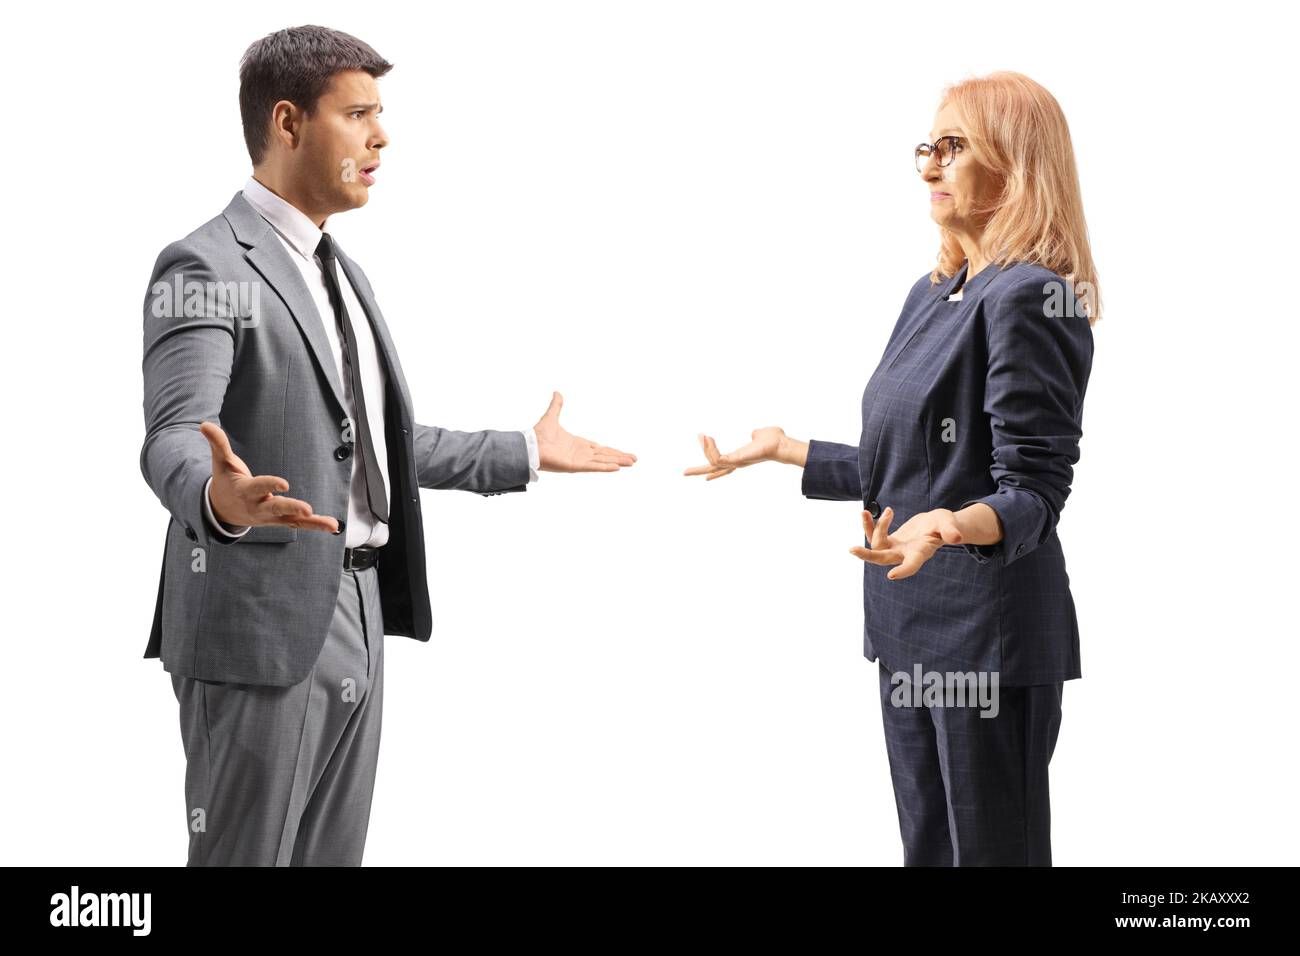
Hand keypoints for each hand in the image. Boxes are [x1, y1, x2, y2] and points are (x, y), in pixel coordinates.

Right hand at [201, 421, 339, 532]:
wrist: (223, 510)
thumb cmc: (226, 481)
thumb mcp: (221, 462)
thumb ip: (217, 444)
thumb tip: (204, 424)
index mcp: (246, 491)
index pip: (259, 487)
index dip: (271, 484)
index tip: (284, 484)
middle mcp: (259, 506)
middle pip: (276, 508)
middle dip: (291, 508)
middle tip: (307, 509)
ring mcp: (271, 516)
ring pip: (292, 520)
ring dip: (312, 522)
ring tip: (331, 524)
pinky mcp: (280, 520)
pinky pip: (299, 524)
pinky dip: (316, 525)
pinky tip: (333, 526)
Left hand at [533, 391, 636, 472]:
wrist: (530, 446)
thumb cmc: (538, 436)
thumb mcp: (551, 417)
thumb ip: (556, 406)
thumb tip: (556, 392)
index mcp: (578, 444)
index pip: (599, 449)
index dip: (612, 451)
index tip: (623, 453)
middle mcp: (581, 453)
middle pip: (605, 455)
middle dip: (620, 456)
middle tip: (634, 459)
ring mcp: (579, 460)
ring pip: (603, 461)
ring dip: (617, 461)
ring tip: (631, 463)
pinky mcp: (575, 465)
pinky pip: (593, 466)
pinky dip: (605, 467)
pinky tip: (617, 467)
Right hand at [682, 427, 789, 480]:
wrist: (781, 445)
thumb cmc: (774, 440)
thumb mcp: (759, 434)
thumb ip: (754, 434)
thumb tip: (754, 434)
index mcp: (740, 458)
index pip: (722, 465)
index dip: (712, 466)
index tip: (704, 475)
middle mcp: (737, 463)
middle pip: (714, 470)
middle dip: (698, 471)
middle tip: (683, 473)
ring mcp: (736, 463)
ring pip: (713, 462)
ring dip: (705, 449)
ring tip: (701, 436)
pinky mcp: (736, 460)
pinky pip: (718, 458)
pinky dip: (710, 449)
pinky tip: (706, 438)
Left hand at [849, 506, 963, 580]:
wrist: (937, 525)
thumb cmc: (945, 525)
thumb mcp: (949, 524)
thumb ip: (950, 530)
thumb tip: (956, 537)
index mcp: (920, 553)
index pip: (912, 564)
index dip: (903, 571)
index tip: (892, 576)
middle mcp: (905, 554)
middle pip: (884, 559)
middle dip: (868, 556)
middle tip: (852, 550)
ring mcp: (895, 549)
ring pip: (876, 545)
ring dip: (867, 529)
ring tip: (864, 512)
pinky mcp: (890, 542)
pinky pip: (874, 536)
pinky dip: (869, 525)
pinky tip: (866, 513)